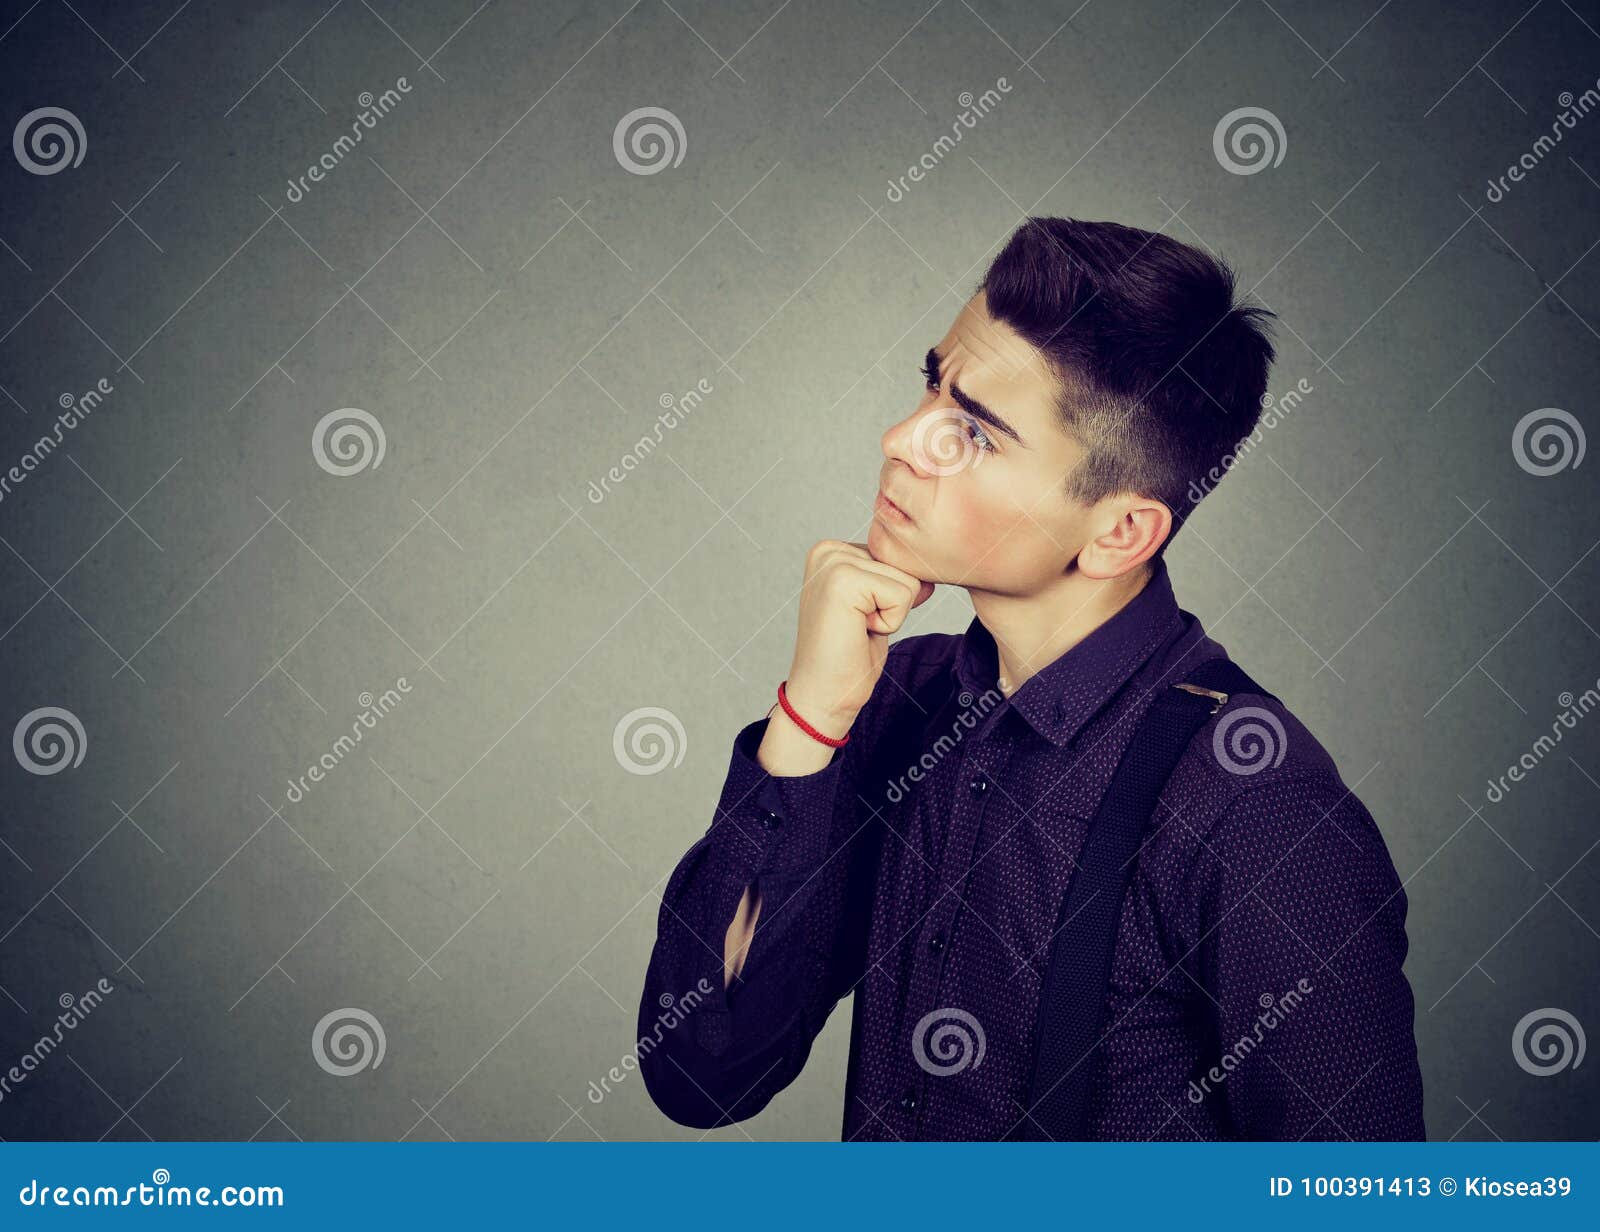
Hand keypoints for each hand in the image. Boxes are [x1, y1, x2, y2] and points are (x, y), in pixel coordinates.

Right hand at [782, 539, 935, 732]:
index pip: (896, 559)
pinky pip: (902, 595)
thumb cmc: (847, 657)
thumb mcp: (877, 609)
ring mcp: (833, 562)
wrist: (823, 695)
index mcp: (832, 551)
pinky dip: (889, 623)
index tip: (857, 619)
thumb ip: (896, 582)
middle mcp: (829, 550)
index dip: (889, 598)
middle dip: (891, 606)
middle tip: (856, 627)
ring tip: (856, 629)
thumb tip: (927, 579)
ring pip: (906, 580)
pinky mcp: (843, 580)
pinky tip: (858, 632)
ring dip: (890, 615)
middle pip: (903, 567)